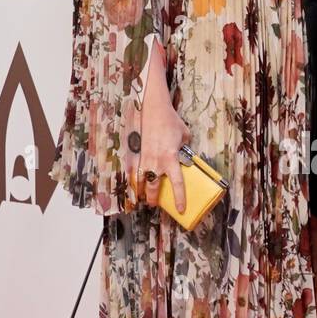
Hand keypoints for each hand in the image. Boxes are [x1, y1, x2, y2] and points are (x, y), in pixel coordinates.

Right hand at [135, 47, 191, 212]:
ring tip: (140, 196)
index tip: (181, 210)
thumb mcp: (185, 135)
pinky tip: (131, 180)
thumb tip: (185, 154)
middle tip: (153, 204)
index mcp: (171, 158)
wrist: (151, 108)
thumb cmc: (170, 120)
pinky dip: (131, 177)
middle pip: (153, 188)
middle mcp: (156, 161)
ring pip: (139, 181)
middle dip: (152, 199)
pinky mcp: (135, 152)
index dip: (180, 199)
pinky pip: (132, 169)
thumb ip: (185, 147)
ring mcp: (143, 157)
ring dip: (140, 190)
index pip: (177, 184)